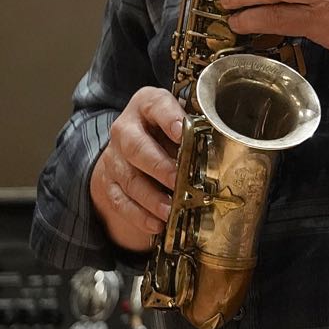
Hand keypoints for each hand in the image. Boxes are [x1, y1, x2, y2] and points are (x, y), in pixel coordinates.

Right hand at [90, 87, 183, 251]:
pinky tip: (156, 223)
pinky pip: (120, 201)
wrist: (129, 143)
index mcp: (146, 104)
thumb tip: (221, 147)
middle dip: (158, 165)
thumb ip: (194, 128)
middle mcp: (125, 129)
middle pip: (136, 147)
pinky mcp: (107, 183)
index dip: (169, 117)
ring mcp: (113, 157)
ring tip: (170, 209)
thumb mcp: (180, 119)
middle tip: (177, 179)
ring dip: (151, 197)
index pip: (156, 105)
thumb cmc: (166, 128)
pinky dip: (139, 215)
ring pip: (129, 178)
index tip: (182, 130)